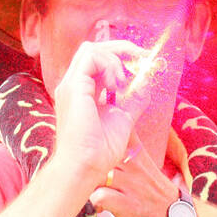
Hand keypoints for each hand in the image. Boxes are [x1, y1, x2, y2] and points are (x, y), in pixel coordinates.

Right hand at [50, 37, 149, 183]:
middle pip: (94, 49)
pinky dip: (109, 65)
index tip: (144, 62)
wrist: (86, 166)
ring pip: (91, 49)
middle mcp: (73, 85)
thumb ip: (132, 101)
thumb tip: (145, 85)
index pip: (98, 60)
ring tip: (123, 84)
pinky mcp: (74, 87)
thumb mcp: (123, 119)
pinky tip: (117, 85)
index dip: (121, 56)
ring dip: (114, 59)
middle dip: (121, 49)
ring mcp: (71, 85)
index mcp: (82, 92)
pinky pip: (91, 57)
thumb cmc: (100, 151)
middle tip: (143, 59)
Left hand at [88, 128, 180, 216]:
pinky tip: (96, 206)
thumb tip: (106, 140)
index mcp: (137, 154)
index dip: (98, 132)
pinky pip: (101, 196)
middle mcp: (132, 166)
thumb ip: (128, 152)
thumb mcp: (146, 165)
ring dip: (87, 181)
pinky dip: (93, 200)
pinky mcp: (126, 205)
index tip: (87, 137)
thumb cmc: (154, 193)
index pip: (116, 131)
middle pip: (100, 151)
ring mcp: (129, 185)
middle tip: (76, 169)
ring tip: (86, 190)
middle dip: (85, 158)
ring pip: (98, 173)